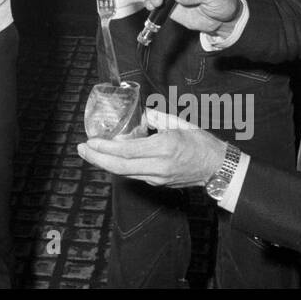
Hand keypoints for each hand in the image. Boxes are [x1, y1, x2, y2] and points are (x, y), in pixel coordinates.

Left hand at [78, 109, 226, 187]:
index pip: (126, 151)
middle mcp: (158, 167)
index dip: (105, 148)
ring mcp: (158, 178)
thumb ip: (156, 118)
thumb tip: (140, 116)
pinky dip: (120, 166)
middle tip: (82, 149)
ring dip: (106, 163)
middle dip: (97, 159)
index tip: (90, 142)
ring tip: (91, 153)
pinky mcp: (159, 183)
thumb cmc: (202, 143)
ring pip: (125, 173)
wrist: (218, 168)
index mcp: (163, 148)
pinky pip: (134, 174)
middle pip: (120, 167)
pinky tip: (112, 158)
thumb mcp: (179, 124)